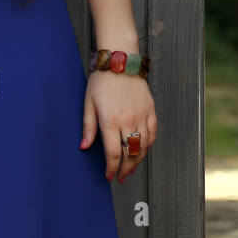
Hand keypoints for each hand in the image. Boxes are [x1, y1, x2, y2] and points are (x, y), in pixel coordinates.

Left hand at [82, 68, 156, 183]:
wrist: (121, 60)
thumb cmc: (102, 81)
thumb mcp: (88, 103)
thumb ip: (88, 127)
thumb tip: (84, 146)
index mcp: (110, 121)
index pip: (114, 154)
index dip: (112, 169)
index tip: (109, 176)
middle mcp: (128, 120)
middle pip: (130, 154)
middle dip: (125, 169)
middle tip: (121, 177)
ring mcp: (142, 115)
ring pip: (144, 146)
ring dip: (138, 160)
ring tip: (131, 168)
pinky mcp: (150, 109)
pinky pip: (153, 132)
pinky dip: (149, 144)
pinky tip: (143, 150)